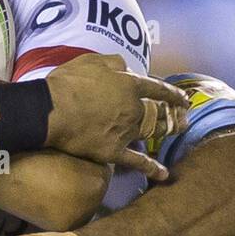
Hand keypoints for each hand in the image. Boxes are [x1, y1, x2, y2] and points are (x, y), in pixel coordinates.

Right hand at [44, 54, 190, 180]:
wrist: (49, 111)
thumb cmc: (67, 83)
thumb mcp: (91, 61)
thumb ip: (113, 63)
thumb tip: (126, 67)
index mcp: (129, 85)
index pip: (157, 89)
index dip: (172, 94)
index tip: (183, 98)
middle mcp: (133, 109)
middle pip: (159, 112)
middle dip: (174, 114)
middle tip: (185, 118)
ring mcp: (125, 132)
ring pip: (152, 133)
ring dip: (168, 131)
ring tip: (180, 131)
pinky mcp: (113, 151)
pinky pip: (136, 161)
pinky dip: (151, 168)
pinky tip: (164, 174)